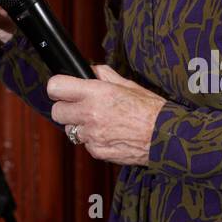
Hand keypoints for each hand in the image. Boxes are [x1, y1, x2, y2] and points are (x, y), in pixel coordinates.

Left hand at [48, 65, 166, 165]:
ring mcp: (92, 135)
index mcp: (96, 93)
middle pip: (56, 112)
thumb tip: (89, 70)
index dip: (57, 88)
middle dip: (65, 108)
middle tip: (79, 107)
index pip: (56, 87)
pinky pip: (85, 144)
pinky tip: (109, 134)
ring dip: (80, 126)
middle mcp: (90, 114)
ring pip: (70, 130)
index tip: (62, 89)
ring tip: (99, 122)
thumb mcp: (128, 84)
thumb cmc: (150, 109)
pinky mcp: (97, 151)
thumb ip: (104, 75)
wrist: (165, 137)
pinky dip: (93, 140)